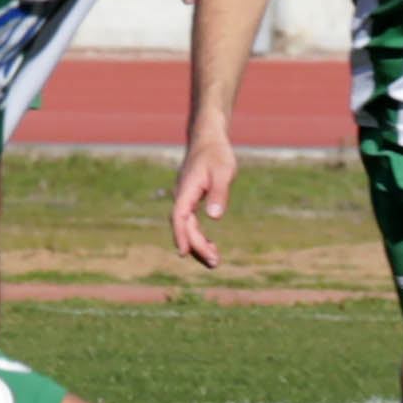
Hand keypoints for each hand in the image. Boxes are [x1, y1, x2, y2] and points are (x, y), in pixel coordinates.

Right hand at [171, 131, 238, 267]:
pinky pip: (190, 223)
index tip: (184, 253)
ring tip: (214, 261)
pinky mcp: (190, 200)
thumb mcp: (223, 172)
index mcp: (186, 190)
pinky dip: (198, 236)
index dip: (181, 235)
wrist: (208, 139)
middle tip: (215, 263)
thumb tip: (214, 217)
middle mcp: (182, 196)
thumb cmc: (217, 154)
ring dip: (196, 244)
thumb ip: (219, 193)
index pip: (180, 217)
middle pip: (183, 226)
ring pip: (186, 226)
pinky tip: (210, 245)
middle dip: (195, 246)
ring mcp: (185, 199)